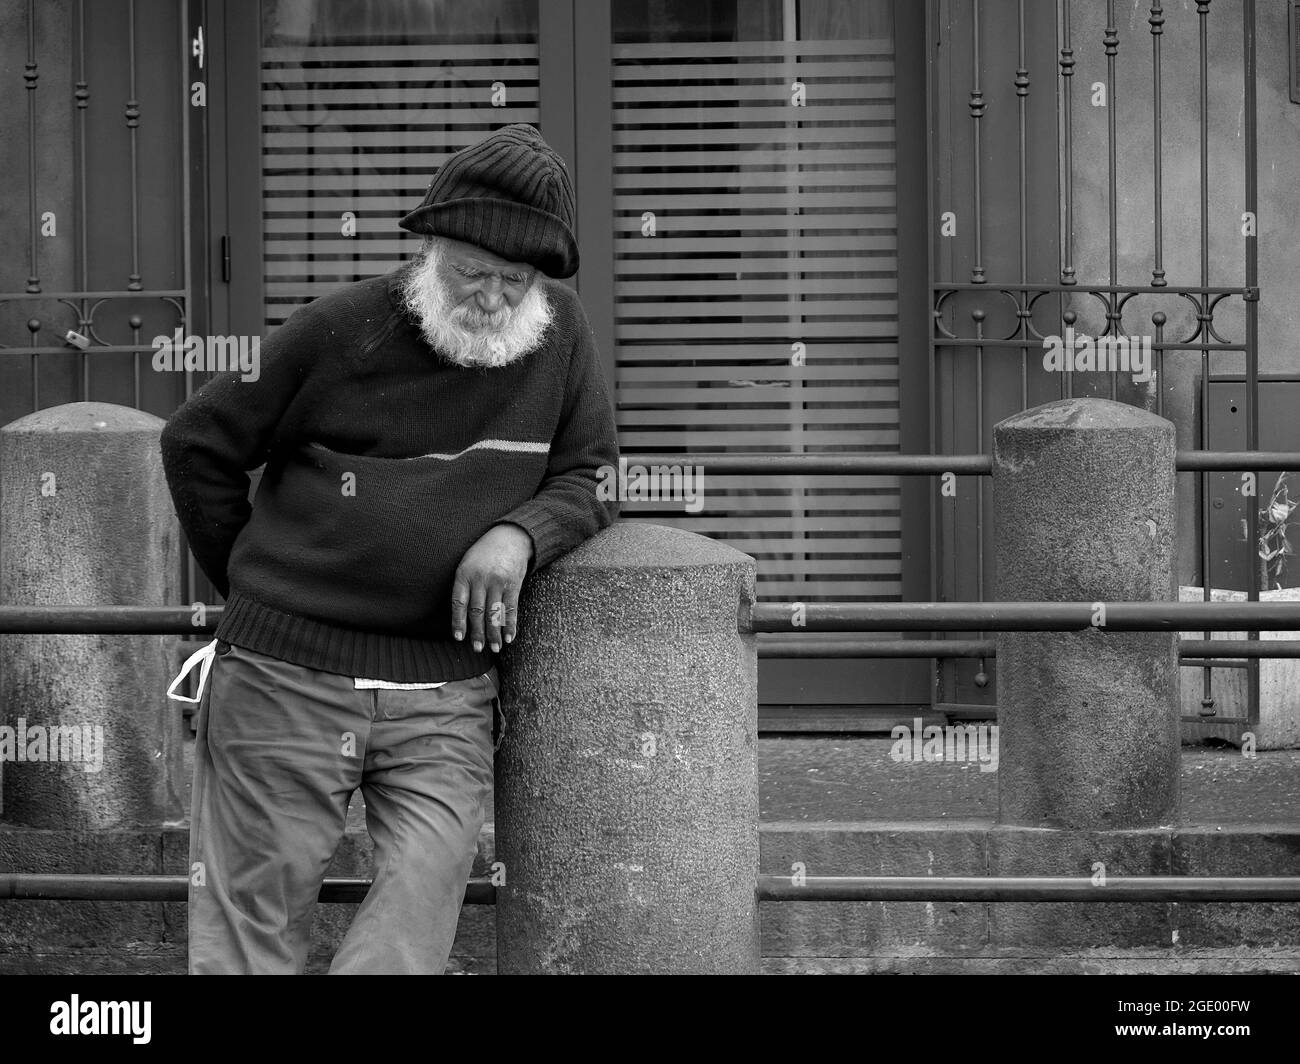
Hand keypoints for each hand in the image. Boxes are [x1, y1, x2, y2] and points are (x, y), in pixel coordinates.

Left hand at [451, 523, 532, 651]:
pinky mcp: (514, 584)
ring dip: (494, 634)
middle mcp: (481, 578)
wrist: (510, 536)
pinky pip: (511, 609)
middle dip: (478, 633)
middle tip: (478, 649)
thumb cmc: (484, 553)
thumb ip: (464, 585)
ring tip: (495, 648)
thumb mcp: (467, 563)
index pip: (459, 602)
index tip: (459, 638)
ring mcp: (498, 581)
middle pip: (477, 611)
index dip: (458, 622)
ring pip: (494, 613)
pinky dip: (510, 625)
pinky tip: (509, 637)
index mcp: (464, 573)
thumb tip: (462, 615)